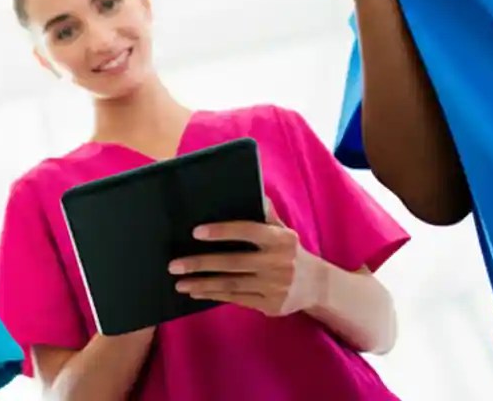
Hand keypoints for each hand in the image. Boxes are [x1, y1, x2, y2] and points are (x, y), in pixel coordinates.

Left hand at [168, 200, 325, 316]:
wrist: (318, 286)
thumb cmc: (290, 251)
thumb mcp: (283, 230)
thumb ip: (266, 213)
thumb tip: (252, 186)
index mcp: (280, 240)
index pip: (248, 231)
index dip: (222, 231)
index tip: (195, 232)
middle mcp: (279, 263)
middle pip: (233, 263)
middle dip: (200, 264)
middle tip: (174, 264)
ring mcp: (275, 287)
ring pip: (231, 285)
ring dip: (202, 284)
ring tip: (178, 282)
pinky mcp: (271, 306)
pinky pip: (237, 299)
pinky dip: (214, 296)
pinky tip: (196, 292)